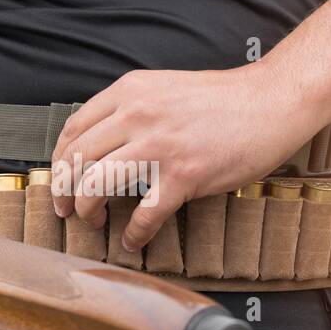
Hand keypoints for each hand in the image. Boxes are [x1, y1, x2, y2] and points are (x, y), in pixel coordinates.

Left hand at [49, 60, 320, 250]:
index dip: (59, 161)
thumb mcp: (164, 90)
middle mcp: (137, 116)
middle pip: (76, 160)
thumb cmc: (223, 100)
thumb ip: (132, 109)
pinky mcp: (184, 175)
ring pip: (96, 185)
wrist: (271, 101)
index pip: (73, 129)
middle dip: (64, 191)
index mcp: (130, 93)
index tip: (60, 180)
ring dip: (87, 210)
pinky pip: (145, 213)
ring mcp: (159, 146)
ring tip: (94, 222)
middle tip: (67, 210)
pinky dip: (133, 233)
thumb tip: (103, 142)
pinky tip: (133, 240)